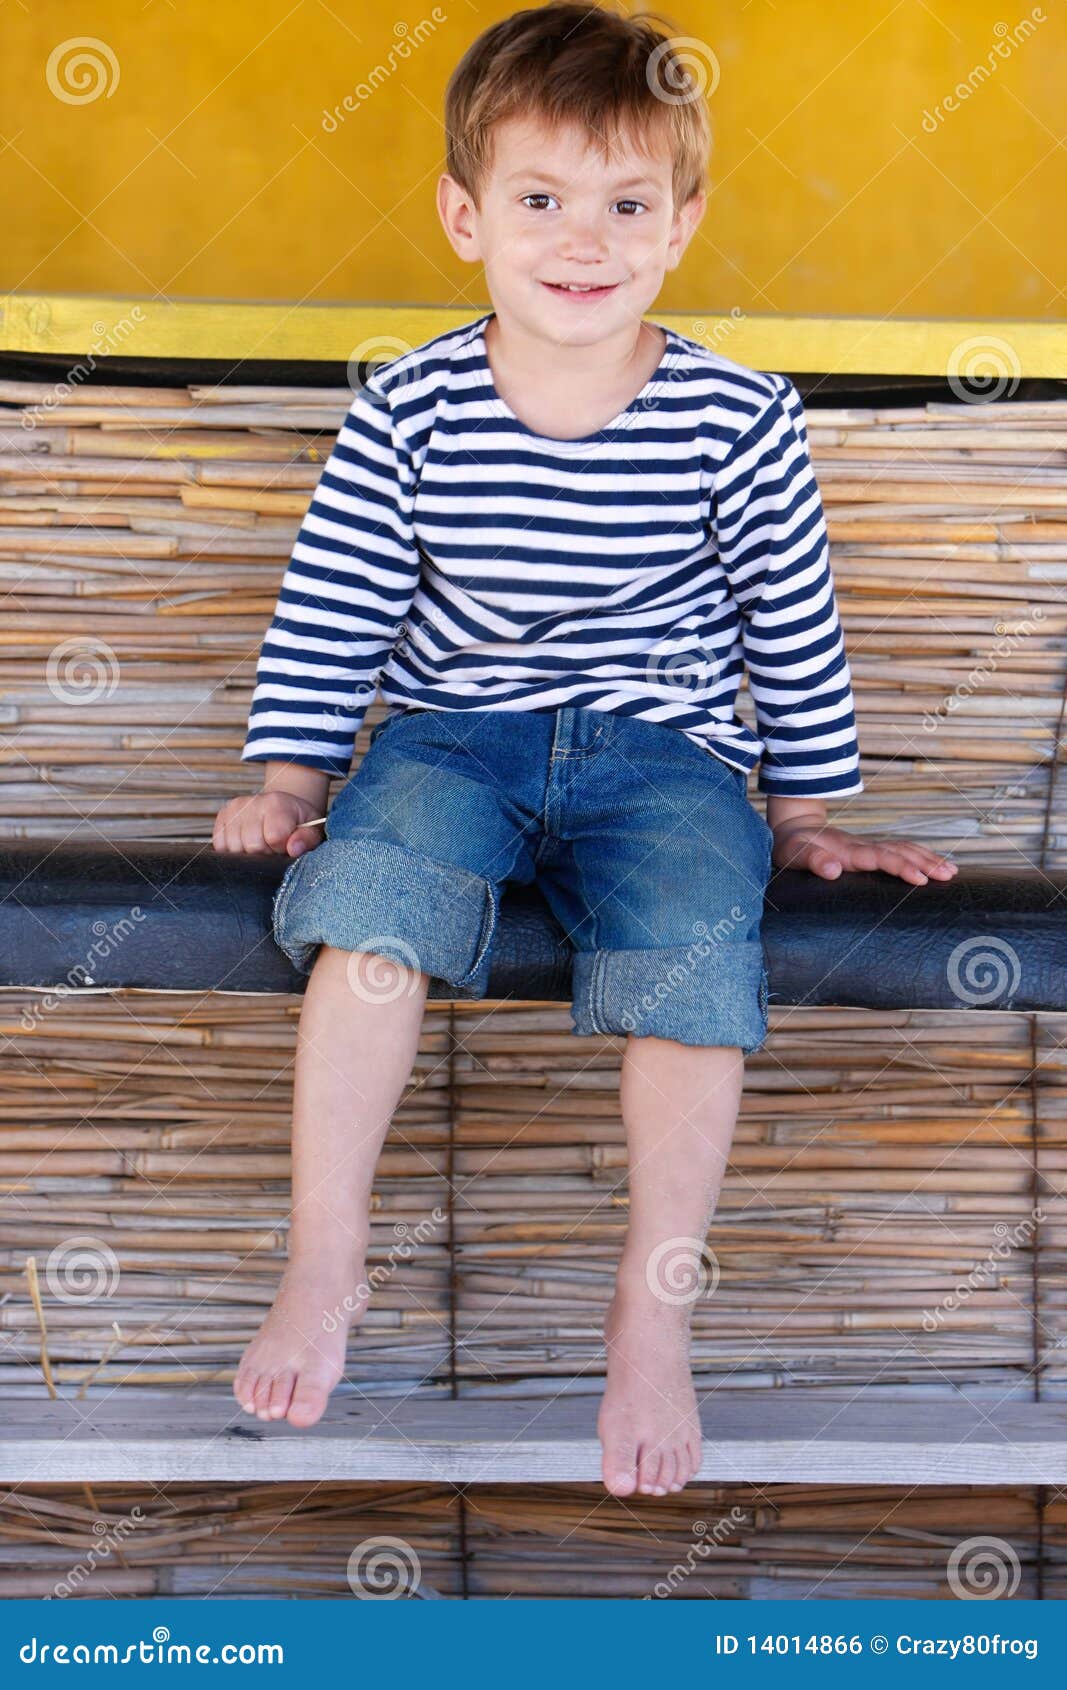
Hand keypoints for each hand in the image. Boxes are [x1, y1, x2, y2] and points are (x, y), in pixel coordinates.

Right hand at [213, 790, 325, 857]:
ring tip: (261, 843)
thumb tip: (293, 849)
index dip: (281, 849)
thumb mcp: (313, 830)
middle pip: (252, 845)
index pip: (273, 837)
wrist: (283, 807)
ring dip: (248, 853)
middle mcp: (253, 802)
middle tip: (273, 846)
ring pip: (234, 848)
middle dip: (265, 853)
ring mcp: (234, 808)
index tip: (286, 845)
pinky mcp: (222, 816)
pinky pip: (220, 846)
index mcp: (277, 803)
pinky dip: (233, 851)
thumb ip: (307, 839)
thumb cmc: (299, 823)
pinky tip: (247, 843)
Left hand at [772, 821, 957, 884]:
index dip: (901, 867)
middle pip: (900, 852)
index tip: (921, 878)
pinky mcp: (870, 850)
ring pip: (904, 849)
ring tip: (951, 871)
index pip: (881, 858)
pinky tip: (934, 864)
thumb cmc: (792, 846)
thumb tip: (834, 870)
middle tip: (949, 875)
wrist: (793, 828)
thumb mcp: (795, 855)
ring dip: (928, 858)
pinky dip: (920, 855)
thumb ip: (813, 861)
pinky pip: (900, 851)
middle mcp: (863, 847)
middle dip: (925, 862)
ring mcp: (868, 846)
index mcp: (848, 851)